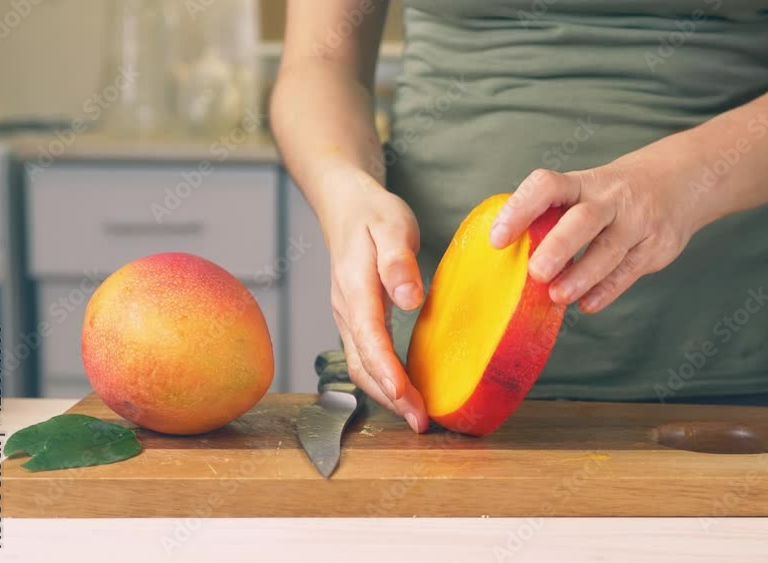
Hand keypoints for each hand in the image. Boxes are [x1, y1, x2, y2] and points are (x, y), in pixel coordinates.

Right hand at [320, 170, 429, 432]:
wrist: (346, 206)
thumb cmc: (373, 214)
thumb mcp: (392, 227)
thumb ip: (398, 262)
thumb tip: (409, 300)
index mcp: (355, 288)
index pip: (369, 339)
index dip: (387, 372)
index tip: (407, 397)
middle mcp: (346, 309)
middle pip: (363, 364)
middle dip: (390, 397)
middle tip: (421, 422)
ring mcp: (348, 317)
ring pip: (362, 366)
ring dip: (387, 394)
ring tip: (416, 416)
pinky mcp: (356, 319)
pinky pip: (366, 357)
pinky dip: (383, 379)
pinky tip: (406, 390)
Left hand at [489, 143, 710, 313]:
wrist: (684, 178)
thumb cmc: (615, 193)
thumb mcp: (587, 189)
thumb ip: (555, 215)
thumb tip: (508, 252)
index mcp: (583, 182)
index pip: (547, 186)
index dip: (520, 209)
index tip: (497, 238)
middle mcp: (611, 198)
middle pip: (584, 219)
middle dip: (558, 246)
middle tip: (535, 273)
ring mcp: (638, 222)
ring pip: (609, 250)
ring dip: (582, 276)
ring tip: (557, 296)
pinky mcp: (657, 246)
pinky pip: (629, 271)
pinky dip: (607, 290)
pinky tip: (587, 305)